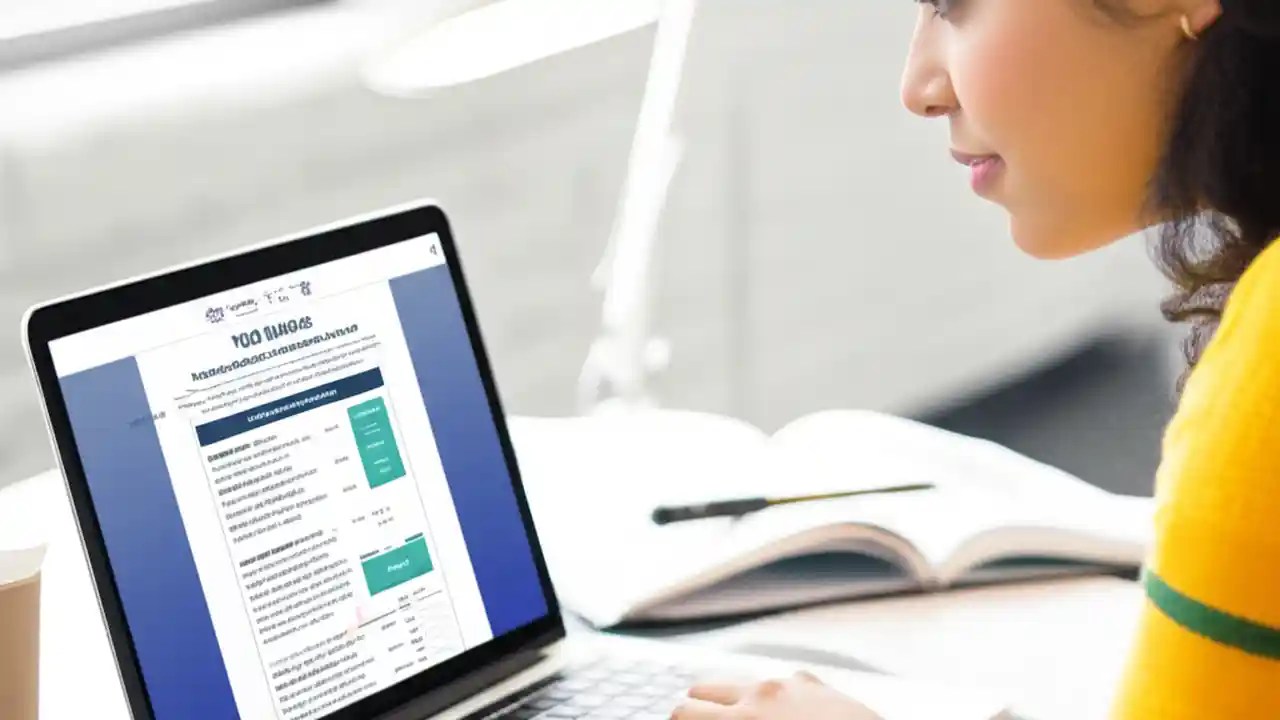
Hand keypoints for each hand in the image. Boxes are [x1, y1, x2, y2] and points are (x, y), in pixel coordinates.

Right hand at [672, 670, 881, 719]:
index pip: (682, 712)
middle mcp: (760, 693)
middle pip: (703, 689)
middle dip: (700, 709)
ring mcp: (788, 683)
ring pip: (742, 682)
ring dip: (734, 700)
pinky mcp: (814, 682)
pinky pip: (781, 682)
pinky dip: (775, 696)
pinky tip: (786, 718)